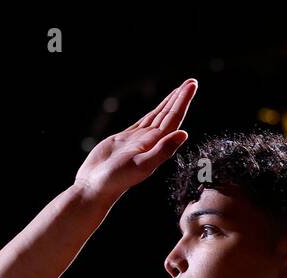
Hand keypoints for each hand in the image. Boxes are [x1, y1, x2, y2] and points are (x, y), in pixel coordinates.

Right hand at [73, 79, 196, 207]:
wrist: (95, 186)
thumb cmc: (115, 179)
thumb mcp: (141, 165)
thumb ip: (163, 150)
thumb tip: (184, 134)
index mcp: (156, 145)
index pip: (173, 118)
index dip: (183, 101)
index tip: (191, 85)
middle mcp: (150, 141)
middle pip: (169, 115)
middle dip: (180, 98)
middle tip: (191, 82)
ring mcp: (138, 140)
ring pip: (157, 116)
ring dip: (169, 103)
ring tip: (179, 89)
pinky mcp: (125, 139)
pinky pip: (143, 121)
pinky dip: (153, 112)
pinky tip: (158, 108)